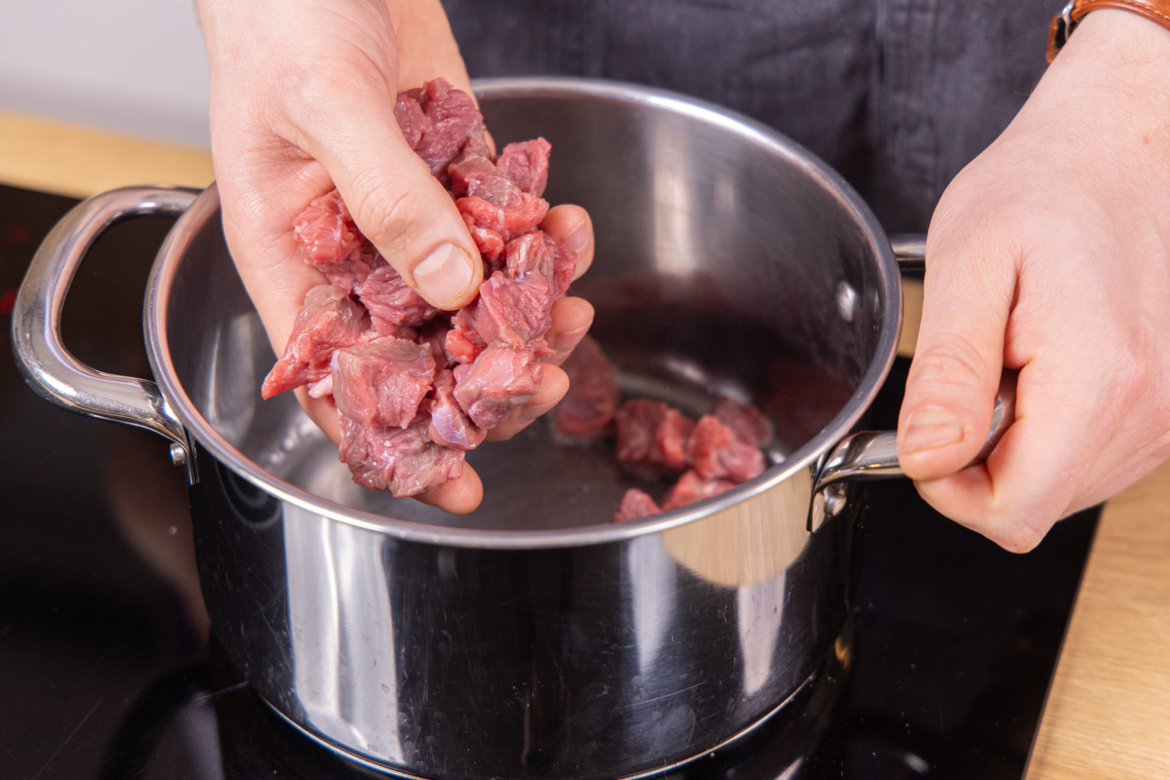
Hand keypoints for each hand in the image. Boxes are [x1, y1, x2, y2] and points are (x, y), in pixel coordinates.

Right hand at [196, 0, 595, 512]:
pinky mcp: (461, 176)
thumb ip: (387, 200)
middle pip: (423, 352)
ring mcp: (415, 217)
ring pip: (477, 299)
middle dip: (486, 379)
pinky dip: (543, 242)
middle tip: (542, 385)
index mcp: (293, 257)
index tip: (454, 484)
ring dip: (529, 315)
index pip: (337, 381)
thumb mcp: (322, 106)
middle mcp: (358, 252)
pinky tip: (568, 233)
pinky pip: (508, 231)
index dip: (393, 444)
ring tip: (571, 307)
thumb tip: (452, 287)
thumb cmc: (282, 17)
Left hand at [898, 10, 1169, 550]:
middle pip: (1032, 507)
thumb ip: (947, 375)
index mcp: (1097, 381)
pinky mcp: (1158, 410)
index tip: (924, 434)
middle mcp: (1148, 411)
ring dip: (1010, 443)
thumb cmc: (1040, 191)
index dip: (947, 490)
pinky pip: (1081, 462)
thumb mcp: (967, 267)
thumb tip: (926, 461)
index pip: (1012, 513)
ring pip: (1054, 489)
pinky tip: (1036, 366)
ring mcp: (1162, 415)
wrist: (1114, 151)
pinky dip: (1043, 430)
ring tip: (1008, 357)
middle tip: (969, 373)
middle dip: (975, 462)